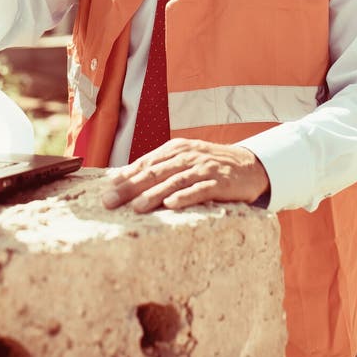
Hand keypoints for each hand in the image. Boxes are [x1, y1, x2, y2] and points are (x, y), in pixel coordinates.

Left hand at [102, 138, 269, 213]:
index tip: (106, 191)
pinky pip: (200, 190)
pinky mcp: (220, 183)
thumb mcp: (184, 160)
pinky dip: (185, 196)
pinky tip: (172, 205)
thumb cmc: (209, 166)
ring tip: (137, 207)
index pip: (146, 162)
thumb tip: (121, 177)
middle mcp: (188, 155)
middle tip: (110, 202)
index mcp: (176, 148)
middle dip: (131, 187)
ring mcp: (204, 168)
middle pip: (155, 171)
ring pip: (174, 181)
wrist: (250, 166)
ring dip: (154, 194)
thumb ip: (157, 166)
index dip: (125, 176)